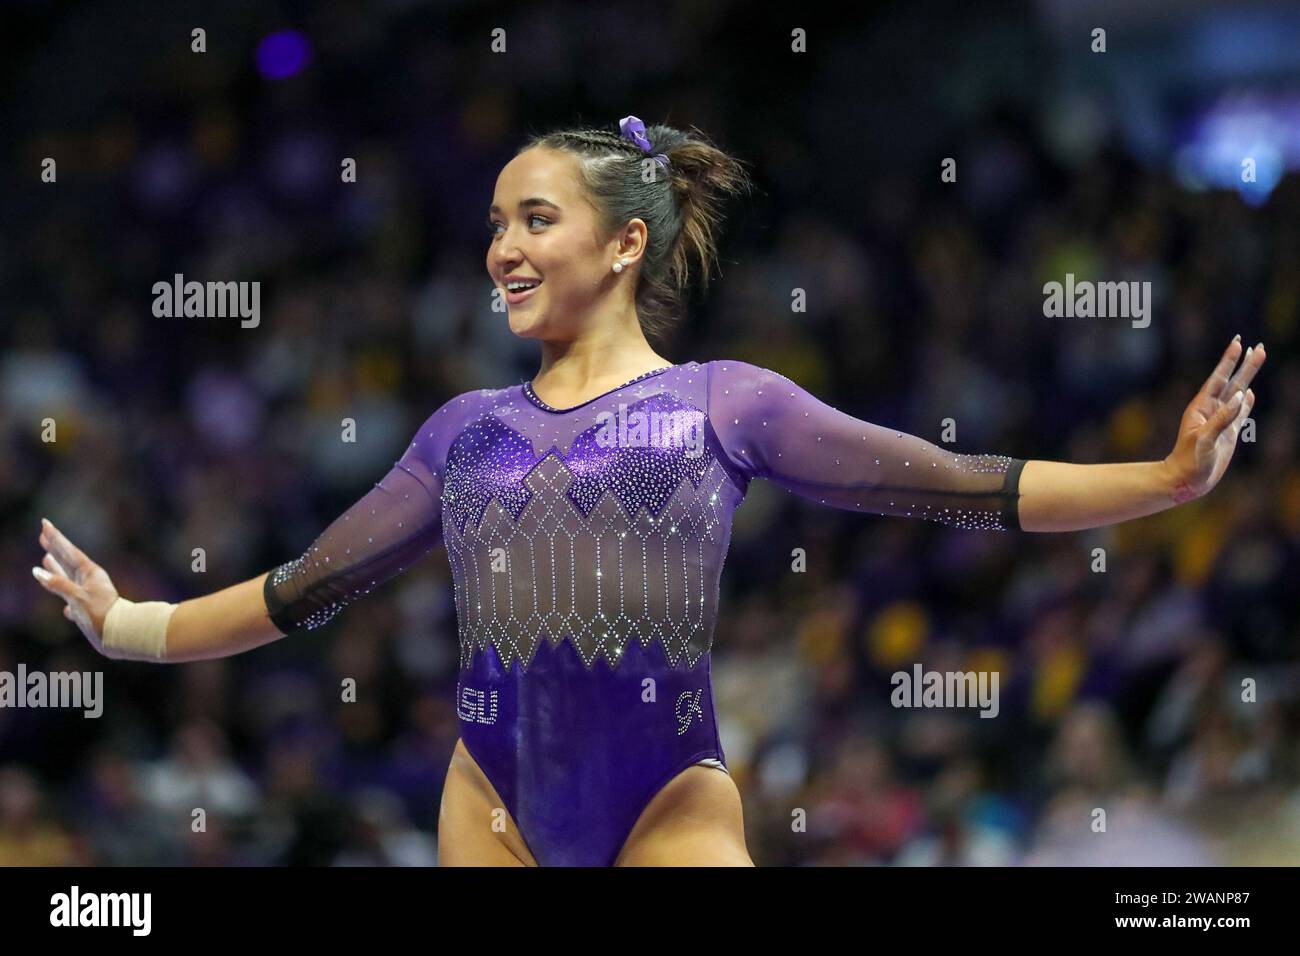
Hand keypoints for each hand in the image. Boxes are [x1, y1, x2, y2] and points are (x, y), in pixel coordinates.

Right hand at [32, 518, 121, 656]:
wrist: (120, 636)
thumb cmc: (101, 615)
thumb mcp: (77, 598)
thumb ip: (58, 584)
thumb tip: (37, 572)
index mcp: (90, 573)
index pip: (69, 551)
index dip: (56, 538)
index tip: (45, 523)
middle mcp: (89, 581)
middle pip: (68, 560)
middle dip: (55, 547)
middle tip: (43, 533)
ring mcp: (88, 595)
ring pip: (69, 578)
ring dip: (57, 568)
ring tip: (46, 558)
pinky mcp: (88, 611)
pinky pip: (72, 600)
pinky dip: (65, 598)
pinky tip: (64, 607)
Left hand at [1163, 337, 1265, 503]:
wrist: (1186, 480)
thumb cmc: (1190, 460)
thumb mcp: (1205, 439)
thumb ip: (1222, 418)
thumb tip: (1242, 395)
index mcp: (1202, 407)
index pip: (1219, 379)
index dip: (1229, 361)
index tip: (1239, 343)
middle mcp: (1212, 410)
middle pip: (1233, 382)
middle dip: (1245, 364)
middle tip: (1260, 346)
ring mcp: (1221, 421)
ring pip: (1239, 394)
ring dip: (1249, 377)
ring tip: (1258, 360)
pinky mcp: (1228, 433)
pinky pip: (1240, 413)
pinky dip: (1247, 402)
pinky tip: (1250, 393)